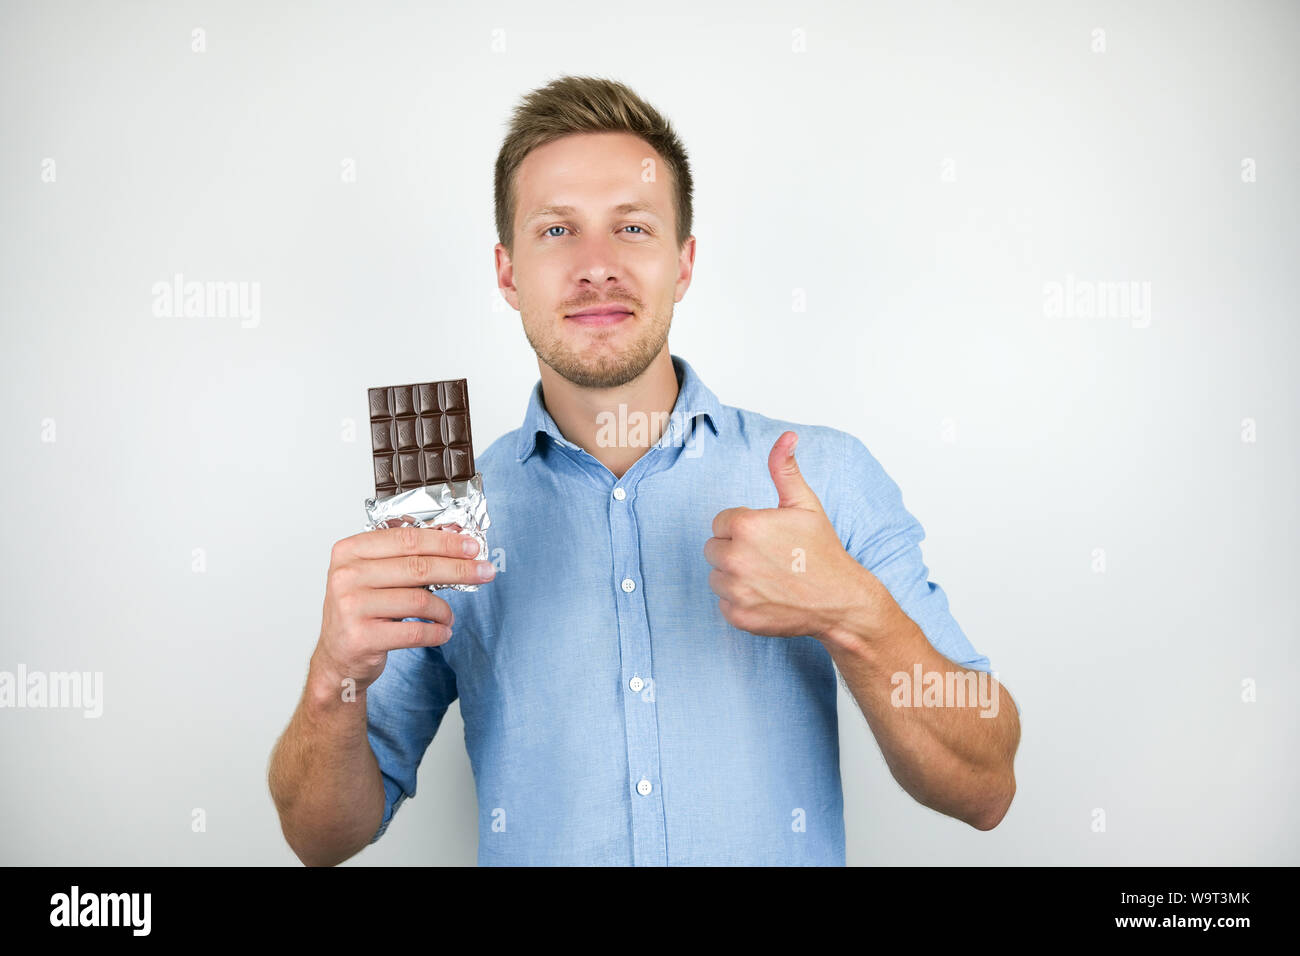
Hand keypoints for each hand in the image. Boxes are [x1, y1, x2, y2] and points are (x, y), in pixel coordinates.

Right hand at [311, 526, 495, 696]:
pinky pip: (415, 631)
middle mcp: (346, 575)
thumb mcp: (374, 576)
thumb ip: (406, 558)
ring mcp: (351, 607)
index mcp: (350, 551)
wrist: (338, 658)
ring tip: (449, 616)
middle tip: (485, 571)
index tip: (473, 546)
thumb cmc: (361, 611)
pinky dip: (437, 632)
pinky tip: (442, 632)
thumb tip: (459, 545)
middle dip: (458, 569)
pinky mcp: (361, 637)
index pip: (407, 539)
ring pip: (419, 599)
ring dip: (445, 609)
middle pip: (417, 566)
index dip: (445, 541)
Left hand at [704, 431, 867, 639]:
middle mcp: (735, 557)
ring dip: (734, 576)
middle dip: (735, 549)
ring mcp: (736, 590)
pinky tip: (766, 596)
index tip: (767, 537)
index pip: (721, 522)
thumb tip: (787, 436)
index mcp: (746, 526)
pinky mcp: (738, 616)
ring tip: (767, 576)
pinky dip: (740, 601)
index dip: (743, 528)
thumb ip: (785, 469)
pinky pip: (723, 602)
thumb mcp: (804, 504)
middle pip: (713, 548)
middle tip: (768, 557)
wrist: (840, 600)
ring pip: (716, 576)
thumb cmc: (822, 551)